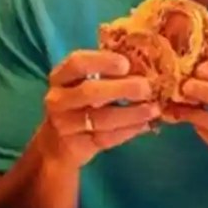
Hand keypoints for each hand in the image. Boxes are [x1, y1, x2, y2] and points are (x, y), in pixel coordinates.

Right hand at [34, 51, 158, 168]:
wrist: (54, 144)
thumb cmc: (76, 105)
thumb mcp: (80, 85)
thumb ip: (105, 75)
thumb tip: (143, 68)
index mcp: (60, 77)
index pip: (77, 63)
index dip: (102, 61)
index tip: (126, 64)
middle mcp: (58, 100)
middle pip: (90, 92)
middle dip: (123, 89)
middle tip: (146, 88)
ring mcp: (65, 125)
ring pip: (101, 118)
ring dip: (132, 114)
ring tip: (153, 109)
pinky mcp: (76, 146)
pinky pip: (106, 138)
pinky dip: (128, 131)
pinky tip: (145, 125)